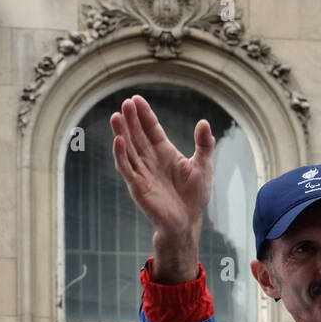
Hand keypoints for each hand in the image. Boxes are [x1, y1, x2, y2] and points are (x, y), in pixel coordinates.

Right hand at [110, 95, 213, 283]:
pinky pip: (127, 168)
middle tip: (125, 102)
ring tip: (116, 116)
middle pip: (137, 135)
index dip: (144, 115)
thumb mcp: (203, 166)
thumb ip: (204, 145)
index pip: (151, 129)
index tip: (136, 99)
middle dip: (131, 119)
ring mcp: (142, 172)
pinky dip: (121, 155)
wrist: (188, 222)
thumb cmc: (195, 196)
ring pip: (128, 149)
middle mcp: (150, 160)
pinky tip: (118, 140)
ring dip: (122, 133)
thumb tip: (204, 123)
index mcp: (165, 152)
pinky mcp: (137, 186)